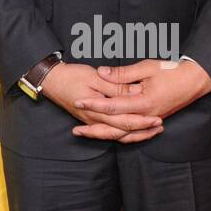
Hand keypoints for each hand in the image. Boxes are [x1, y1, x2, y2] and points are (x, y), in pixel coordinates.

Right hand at [40, 60, 165, 141]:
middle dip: (143, 130)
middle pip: (123, 131)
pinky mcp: (90, 120)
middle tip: (159, 126)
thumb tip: (134, 91)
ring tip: (151, 131)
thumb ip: (115, 86)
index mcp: (97, 110)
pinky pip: (109, 132)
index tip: (157, 118)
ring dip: (134, 135)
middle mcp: (95, 120)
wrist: (51, 80)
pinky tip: (131, 132)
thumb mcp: (95, 77)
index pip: (124, 120)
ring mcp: (92, 122)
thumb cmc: (71, 76)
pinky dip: (122, 134)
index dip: (142, 120)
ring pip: (116, 135)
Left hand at [71, 58, 210, 139]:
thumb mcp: (146, 68)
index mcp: (143, 102)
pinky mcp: (151, 120)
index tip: (78, 101)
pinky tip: (108, 135)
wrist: (194, 81)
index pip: (112, 106)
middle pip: (115, 127)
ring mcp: (149, 120)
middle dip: (94, 128)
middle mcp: (145, 115)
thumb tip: (102, 72)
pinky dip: (120, 136)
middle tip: (75, 129)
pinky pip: (133, 133)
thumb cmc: (172, 72)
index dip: (94, 104)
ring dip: (104, 135)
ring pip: (123, 134)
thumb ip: (122, 74)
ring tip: (87, 135)